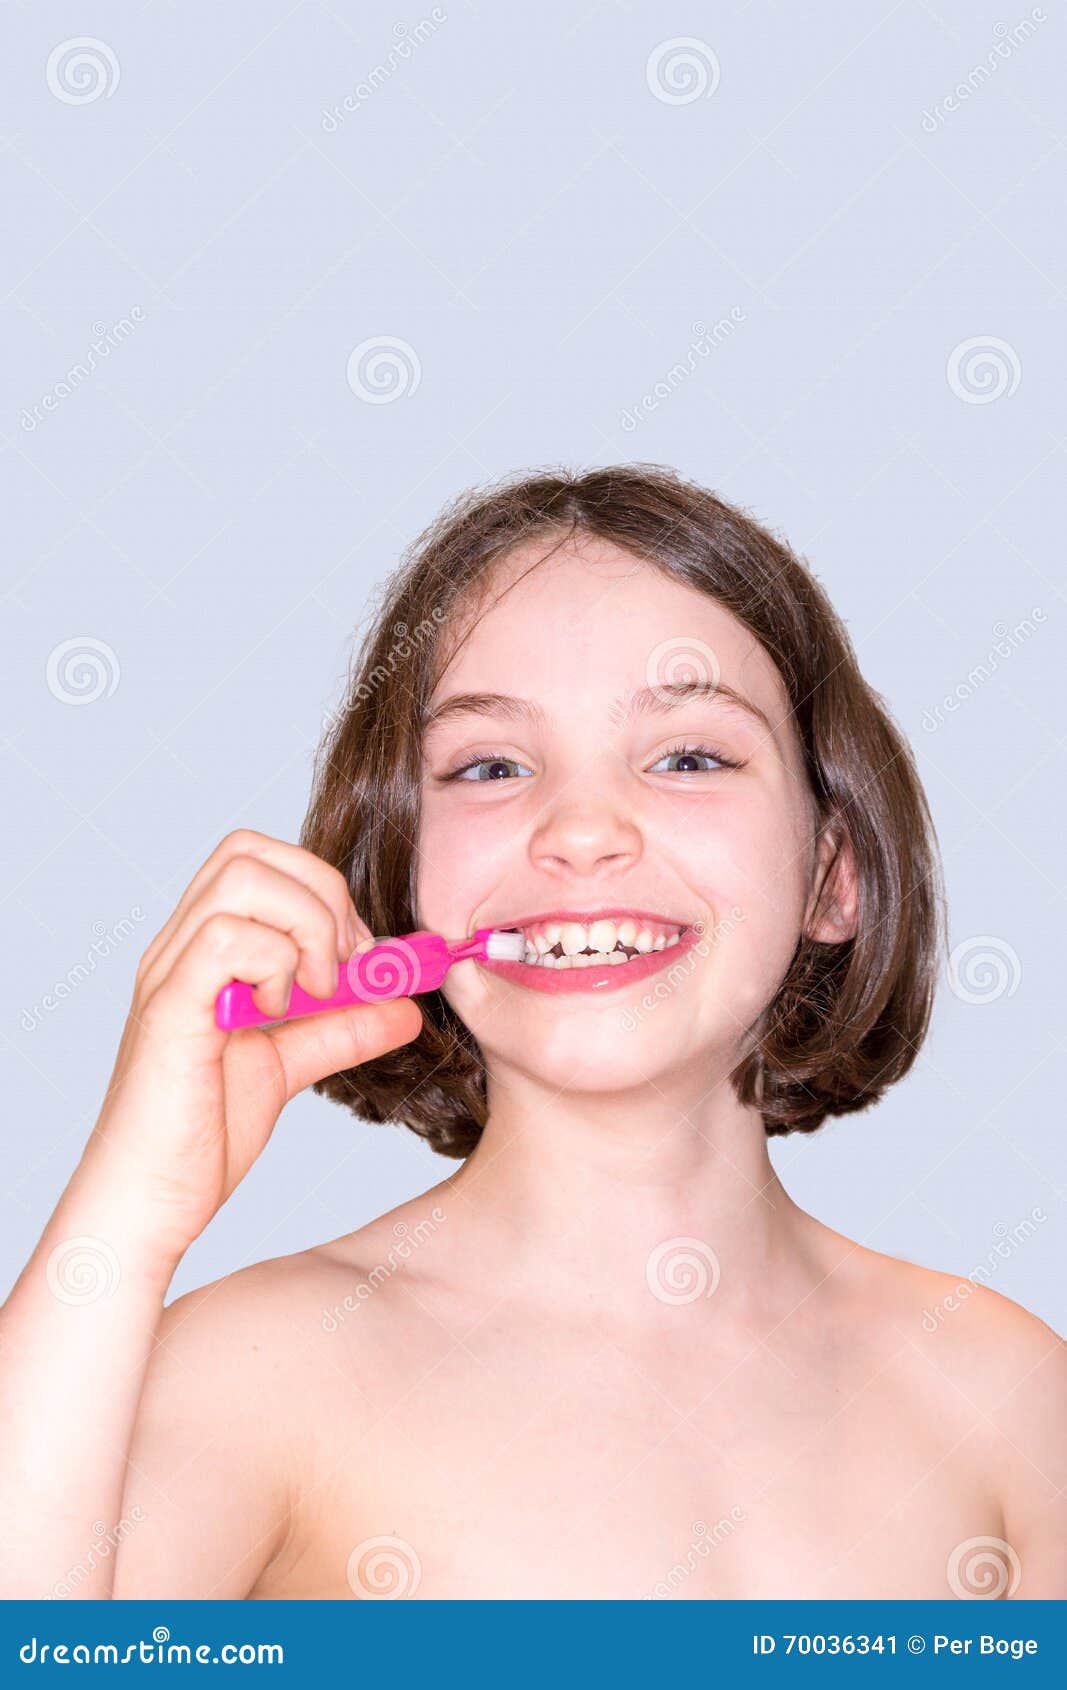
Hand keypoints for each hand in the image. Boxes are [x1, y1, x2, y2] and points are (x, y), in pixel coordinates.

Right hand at [75, 830, 422, 1269]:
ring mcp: (168, 972)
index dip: (322, 888)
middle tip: (344, 967)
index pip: (258, 857)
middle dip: (322, 895)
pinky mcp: (169, 1008)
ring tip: (314, 990)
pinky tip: (278, 1011)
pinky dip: (275, 962)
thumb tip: (404, 1004)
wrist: (150, 1202)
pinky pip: (224, 939)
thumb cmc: (199, 1136)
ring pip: (241, 881)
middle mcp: (176, 946)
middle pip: (250, 850)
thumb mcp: (287, 1067)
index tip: (357, 954)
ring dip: (304, 925)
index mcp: (201, 949)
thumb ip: (342, 1028)